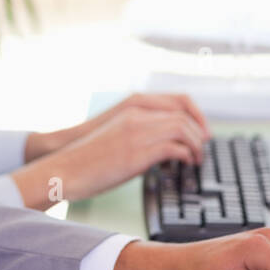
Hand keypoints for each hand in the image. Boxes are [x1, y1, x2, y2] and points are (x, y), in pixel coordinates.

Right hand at [25, 93, 209, 163]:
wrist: (66, 168)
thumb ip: (140, 131)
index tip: (203, 132)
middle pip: (184, 114)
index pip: (179, 100)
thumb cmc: (88, 157)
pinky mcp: (137, 153)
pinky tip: (185, 164)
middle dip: (200, 132)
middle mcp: (137, 115)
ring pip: (183, 129)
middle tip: (203, 148)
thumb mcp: (117, 133)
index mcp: (133, 107)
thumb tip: (164, 145)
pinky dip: (186, 156)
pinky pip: (174, 148)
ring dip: (196, 145)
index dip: (197, 116)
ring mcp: (137, 133)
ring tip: (196, 159)